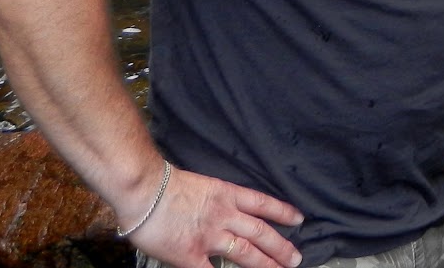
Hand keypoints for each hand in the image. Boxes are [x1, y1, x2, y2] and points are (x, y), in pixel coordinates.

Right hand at [124, 165, 302, 267]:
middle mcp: (224, 216)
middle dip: (280, 246)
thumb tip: (227, 209)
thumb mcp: (204, 186)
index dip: (282, 212)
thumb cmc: (167, 185)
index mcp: (227, 195)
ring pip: (246, 252)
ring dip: (266, 263)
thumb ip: (218, 199)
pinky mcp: (190, 254)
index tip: (298, 219)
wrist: (145, 191)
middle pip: (260, 232)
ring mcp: (209, 236)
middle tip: (296, 258)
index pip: (263, 204)